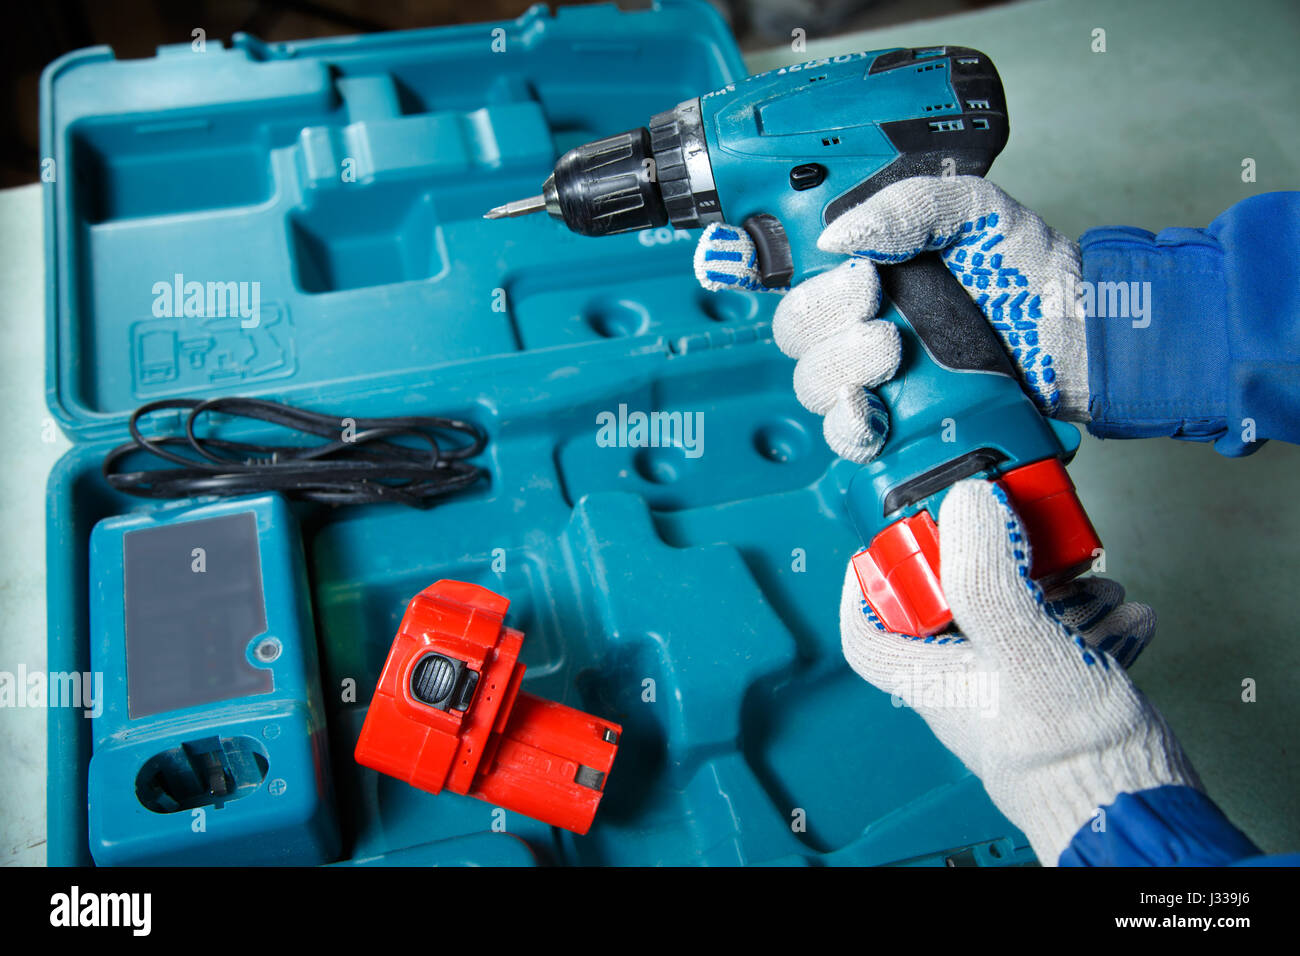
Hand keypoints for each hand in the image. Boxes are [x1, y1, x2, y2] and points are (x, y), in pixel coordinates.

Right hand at [693, 175, 1088, 462]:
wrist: (1080, 336)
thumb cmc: (1031, 270)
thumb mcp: (974, 209)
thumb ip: (908, 205)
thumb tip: (837, 236)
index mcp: (867, 263)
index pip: (783, 265)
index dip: (741, 260)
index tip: (732, 253)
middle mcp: (861, 319)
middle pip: (791, 328)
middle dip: (821, 312)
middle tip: (871, 295)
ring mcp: (877, 373)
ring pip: (810, 379)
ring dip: (839, 364)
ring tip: (892, 348)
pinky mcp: (899, 419)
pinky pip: (845, 433)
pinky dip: (849, 424)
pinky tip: (870, 410)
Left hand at [839, 479, 1198, 864]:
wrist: (1134, 805)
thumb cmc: (1064, 755)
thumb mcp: (1018, 645)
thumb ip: (987, 574)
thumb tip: (967, 506)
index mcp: (933, 675)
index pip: (869, 631)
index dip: (866, 586)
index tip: (886, 545)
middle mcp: (968, 682)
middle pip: (958, 605)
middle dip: (998, 563)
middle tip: (1020, 538)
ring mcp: (1015, 689)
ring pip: (1019, 618)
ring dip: (1060, 589)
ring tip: (1091, 583)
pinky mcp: (1062, 695)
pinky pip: (1069, 640)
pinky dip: (1097, 620)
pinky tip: (1124, 617)